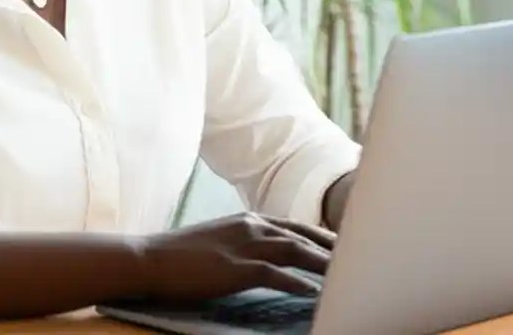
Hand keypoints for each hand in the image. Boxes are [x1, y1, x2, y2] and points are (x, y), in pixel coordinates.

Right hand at [133, 212, 334, 301]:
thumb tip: (269, 260)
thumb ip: (246, 245)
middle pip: (304, 235)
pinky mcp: (235, 267)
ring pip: (297, 251)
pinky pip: (275, 274)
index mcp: (249, 219)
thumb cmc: (182, 256)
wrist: (150, 258)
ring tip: (349, 276)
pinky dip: (297, 283)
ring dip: (325, 264)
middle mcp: (252, 226)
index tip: (346, 248)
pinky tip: (313, 293)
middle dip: (333, 248)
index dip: (324, 237)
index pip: (297, 226)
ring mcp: (244, 245)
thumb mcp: (220, 242)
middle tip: (362, 260)